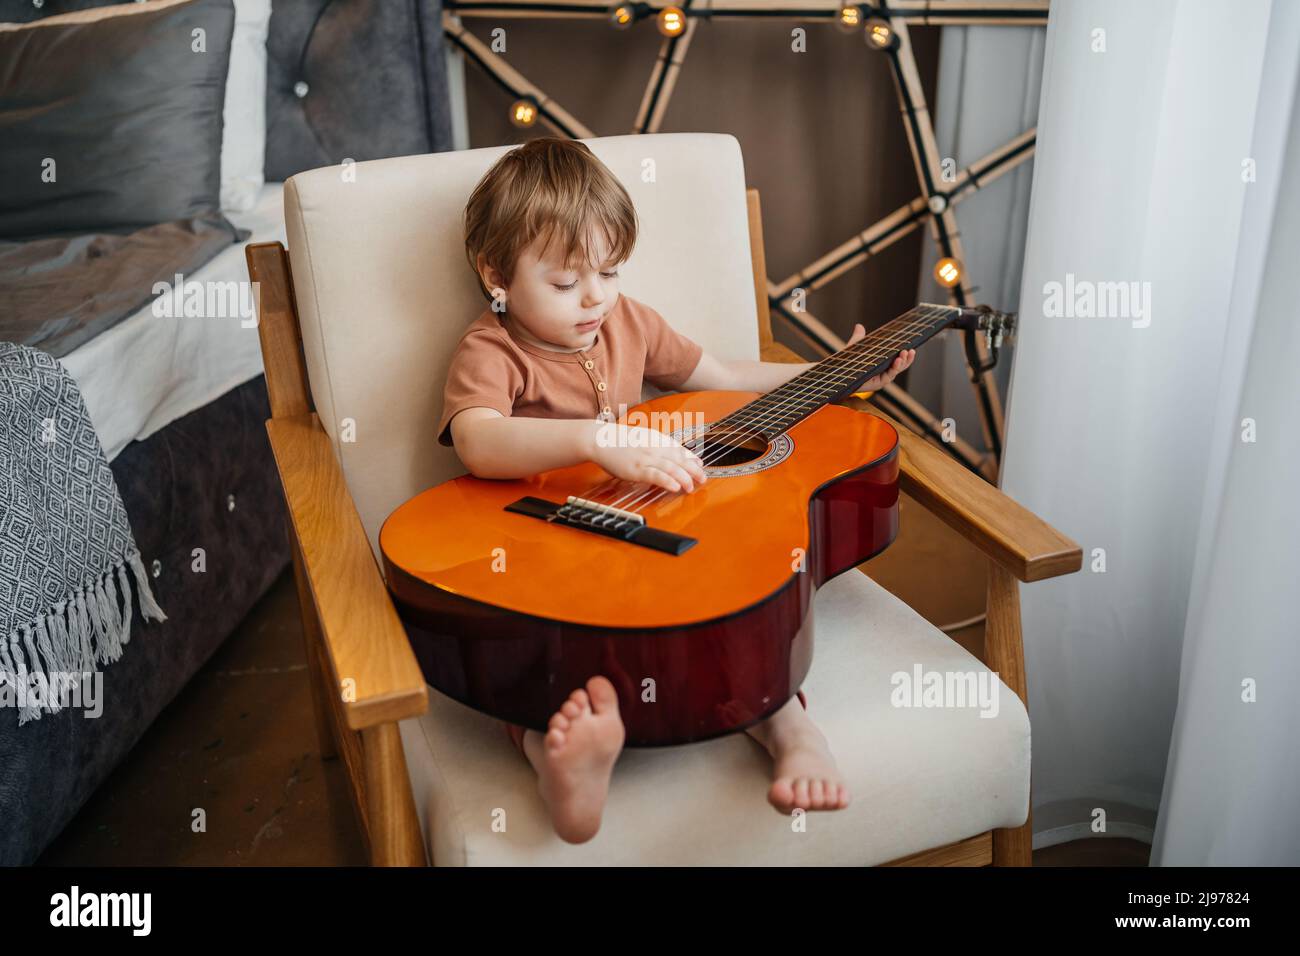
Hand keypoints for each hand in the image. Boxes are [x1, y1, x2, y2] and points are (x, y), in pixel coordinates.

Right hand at [589, 424, 707, 493]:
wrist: (600, 439)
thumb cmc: (619, 441)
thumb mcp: (641, 439)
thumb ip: (656, 446)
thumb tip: (668, 454)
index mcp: (656, 440)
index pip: (679, 449)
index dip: (691, 458)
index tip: (700, 464)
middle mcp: (654, 448)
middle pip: (679, 460)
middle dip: (693, 470)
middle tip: (703, 479)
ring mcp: (646, 458)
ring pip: (671, 468)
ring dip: (684, 478)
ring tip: (692, 486)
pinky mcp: (637, 469)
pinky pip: (655, 475)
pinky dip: (667, 481)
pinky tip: (676, 486)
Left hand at [846, 323, 914, 391]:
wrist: (837, 374)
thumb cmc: (846, 363)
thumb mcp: (855, 349)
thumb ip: (858, 338)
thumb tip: (859, 325)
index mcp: (881, 365)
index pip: (897, 360)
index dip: (905, 355)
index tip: (911, 348)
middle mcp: (883, 373)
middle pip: (900, 366)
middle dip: (907, 359)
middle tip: (910, 350)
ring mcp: (881, 379)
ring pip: (896, 371)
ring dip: (902, 363)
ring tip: (904, 354)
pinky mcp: (877, 384)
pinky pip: (888, 376)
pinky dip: (894, 369)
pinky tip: (896, 362)